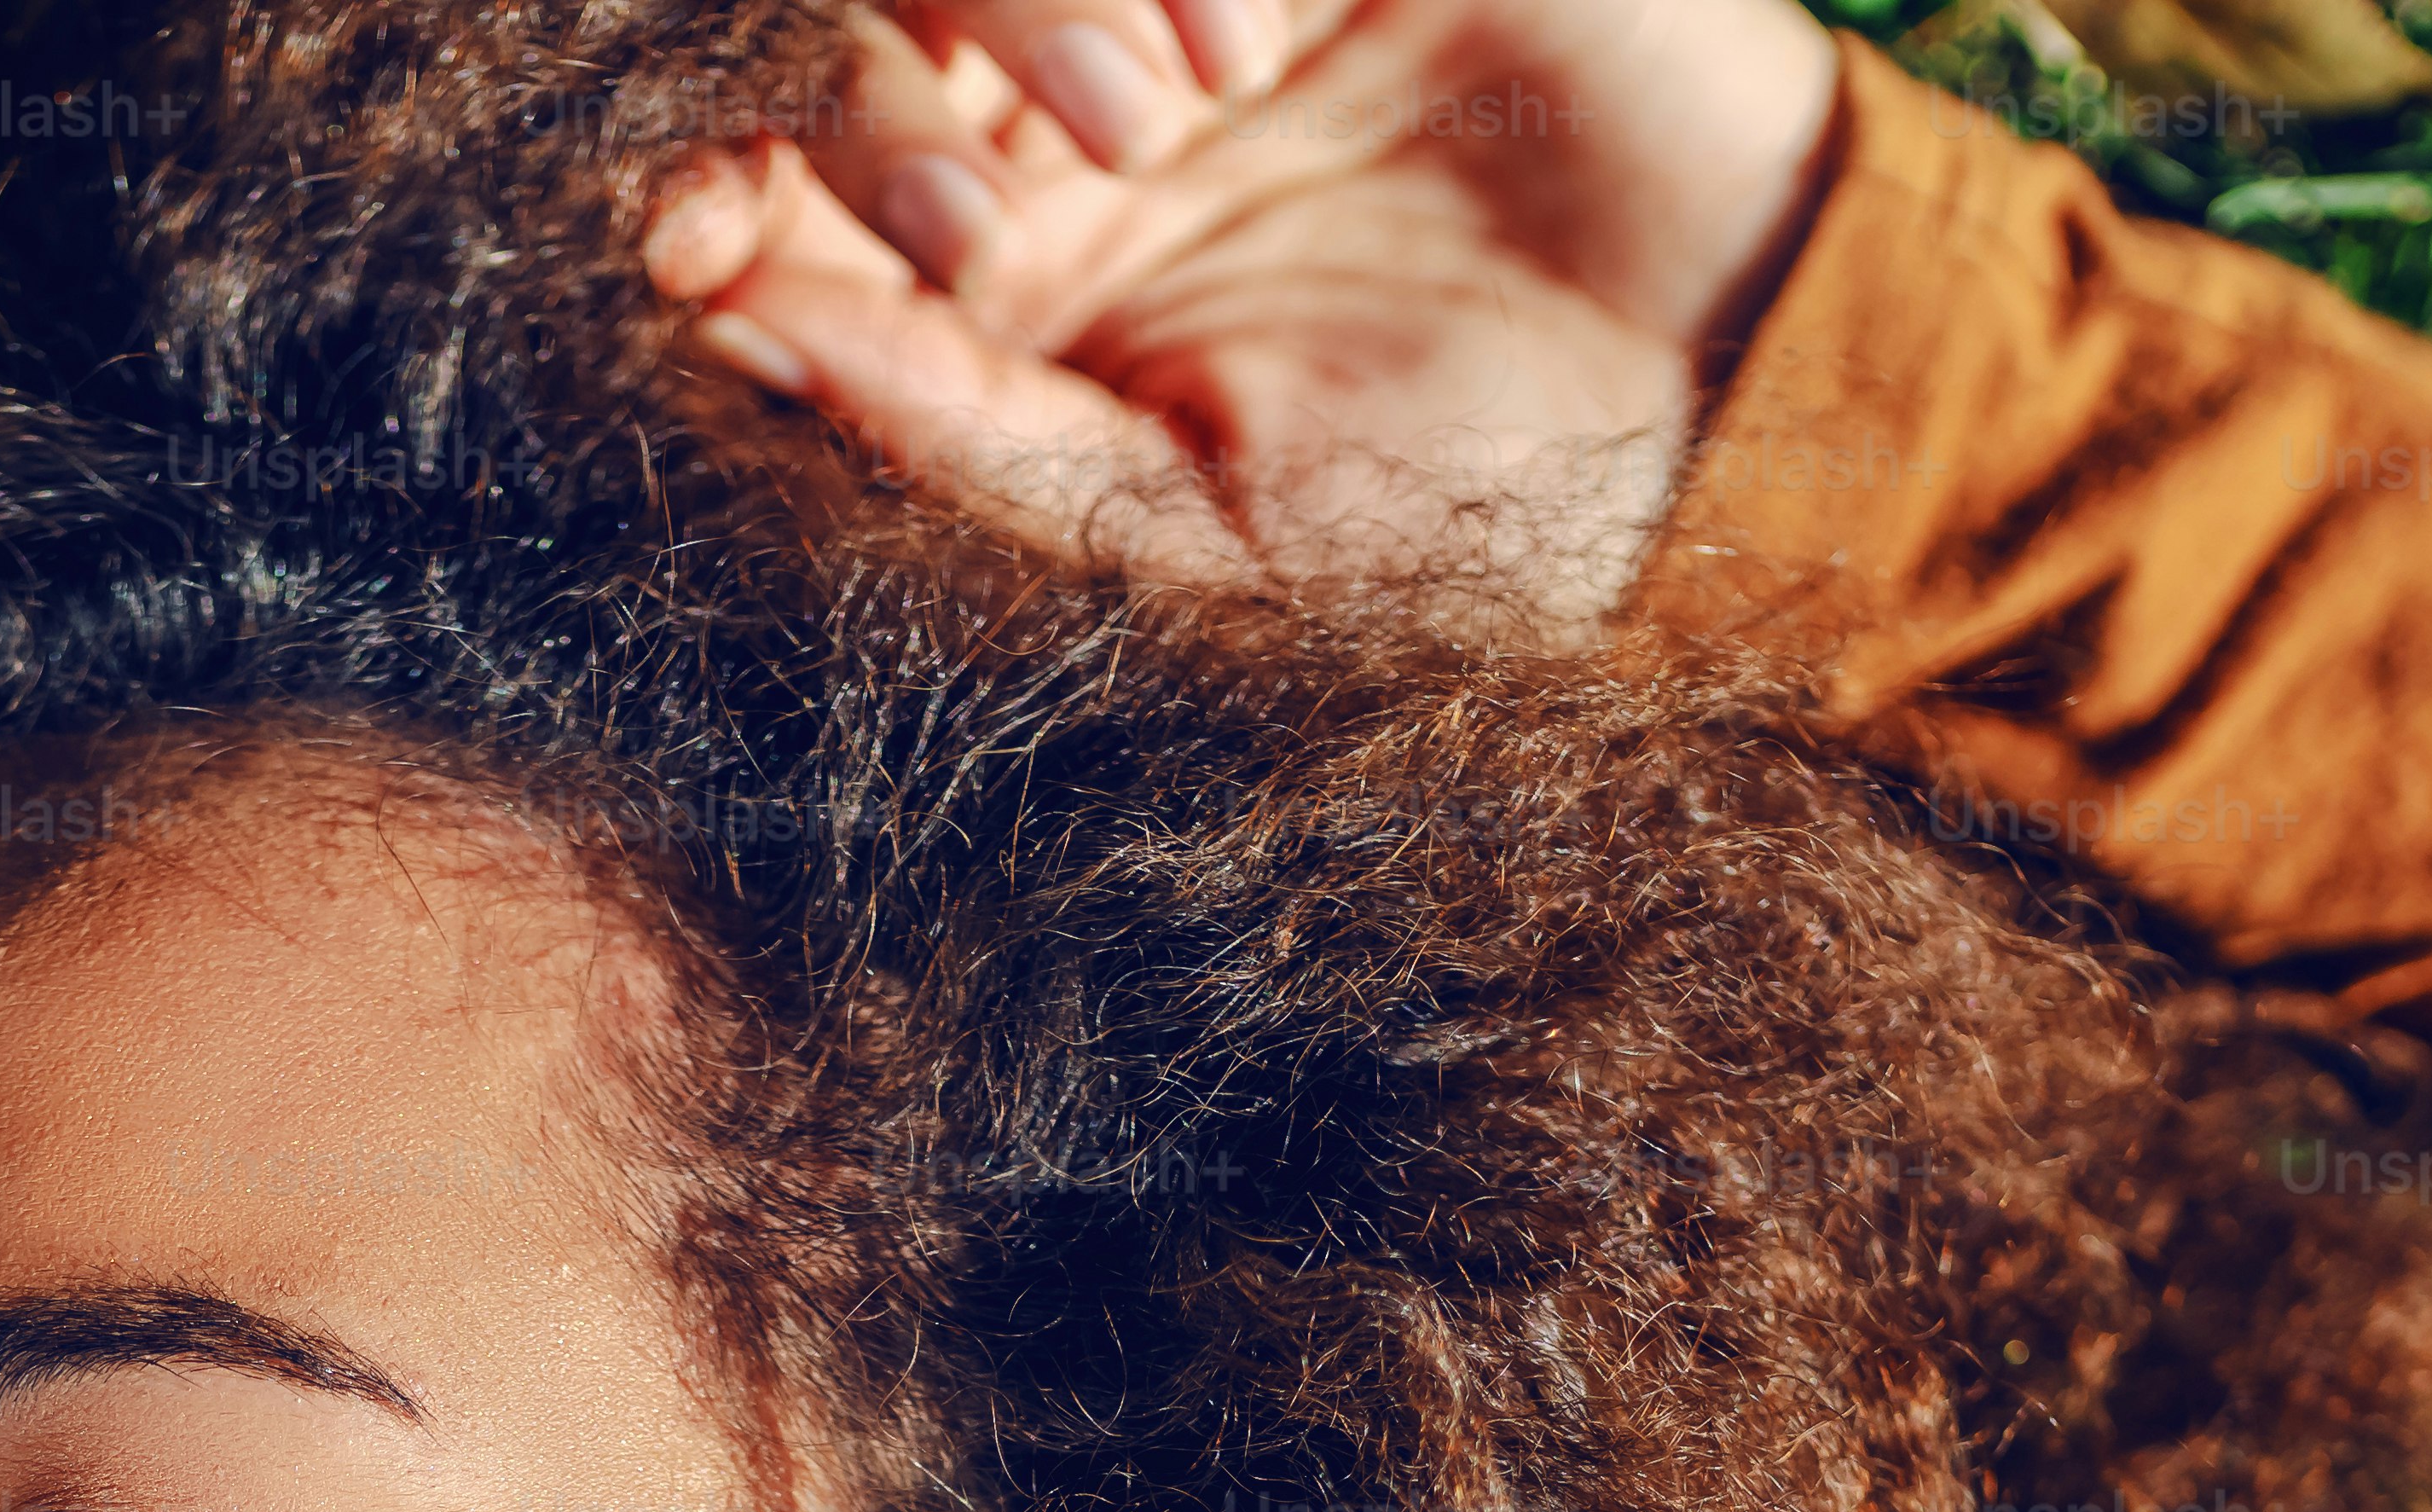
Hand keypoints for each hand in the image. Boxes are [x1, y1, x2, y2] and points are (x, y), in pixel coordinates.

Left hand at [644, 0, 1846, 614]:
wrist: (1742, 397)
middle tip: (995, 229)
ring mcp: (1198, 5)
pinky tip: (1263, 30)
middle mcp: (1080, 124)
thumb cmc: (1473, 508)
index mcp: (1024, 282)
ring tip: (1186, 113)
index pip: (798, 198)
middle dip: (877, 118)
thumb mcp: (1195, 537)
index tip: (689, 240)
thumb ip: (972, 442)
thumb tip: (745, 330)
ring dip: (1029, 4)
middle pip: (862, 37)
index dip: (719, 200)